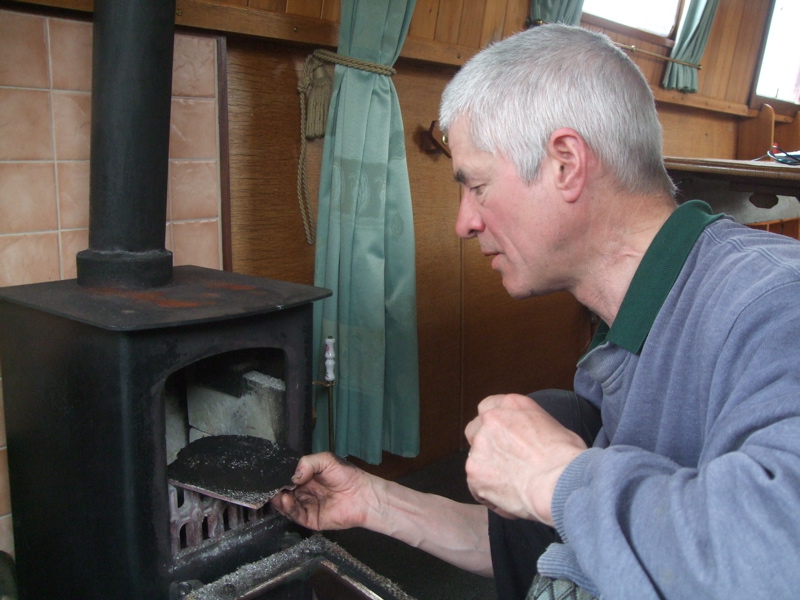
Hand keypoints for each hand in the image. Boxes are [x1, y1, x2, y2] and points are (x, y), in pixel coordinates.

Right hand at [270, 452, 376, 530]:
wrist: (362, 495)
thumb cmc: (346, 475)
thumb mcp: (326, 460)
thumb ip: (307, 463)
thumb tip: (292, 477)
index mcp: (307, 478)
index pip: (288, 478)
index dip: (279, 478)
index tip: (270, 476)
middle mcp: (304, 492)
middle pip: (284, 493)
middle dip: (276, 490)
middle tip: (270, 488)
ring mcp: (306, 506)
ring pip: (287, 505)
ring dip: (279, 500)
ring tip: (278, 495)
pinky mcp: (310, 519)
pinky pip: (296, 516)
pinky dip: (288, 509)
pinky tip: (285, 501)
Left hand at [464, 394, 586, 525]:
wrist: (560, 482)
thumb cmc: (568, 458)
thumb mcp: (555, 428)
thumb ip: (532, 428)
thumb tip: (532, 442)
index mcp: (512, 405)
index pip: (489, 406)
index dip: (493, 425)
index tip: (500, 437)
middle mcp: (491, 420)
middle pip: (475, 430)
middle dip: (484, 446)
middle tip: (502, 462)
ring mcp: (480, 446)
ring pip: (475, 460)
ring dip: (488, 472)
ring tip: (512, 487)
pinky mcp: (474, 472)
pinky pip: (475, 486)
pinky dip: (488, 495)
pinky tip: (508, 500)